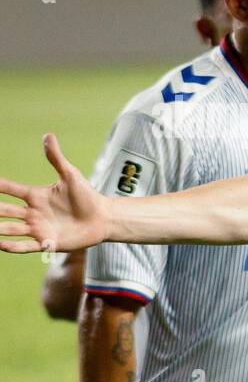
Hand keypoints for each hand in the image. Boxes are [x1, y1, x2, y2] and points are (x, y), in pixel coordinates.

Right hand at [0, 134, 109, 252]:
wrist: (103, 218)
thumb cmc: (88, 196)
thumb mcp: (70, 176)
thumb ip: (57, 158)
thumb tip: (48, 135)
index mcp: (36, 196)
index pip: (10, 189)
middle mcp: (33, 213)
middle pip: (5, 210)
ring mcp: (39, 228)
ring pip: (11, 229)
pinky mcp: (47, 242)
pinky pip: (26, 246)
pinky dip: (13, 246)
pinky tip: (1, 245)